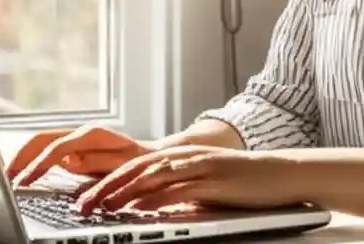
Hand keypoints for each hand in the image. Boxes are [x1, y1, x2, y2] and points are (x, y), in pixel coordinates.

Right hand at [8, 126, 156, 185]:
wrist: (152, 157)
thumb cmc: (140, 163)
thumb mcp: (122, 165)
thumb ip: (96, 162)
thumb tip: (69, 161)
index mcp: (92, 135)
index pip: (56, 148)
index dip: (38, 165)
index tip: (23, 181)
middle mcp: (81, 132)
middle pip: (41, 138)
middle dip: (21, 156)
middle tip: (5, 177)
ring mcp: (75, 138)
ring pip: (40, 141)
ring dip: (22, 156)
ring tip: (6, 175)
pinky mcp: (73, 147)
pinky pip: (46, 150)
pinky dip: (31, 159)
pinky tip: (21, 172)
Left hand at [75, 146, 300, 213]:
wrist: (280, 173)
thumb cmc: (243, 183)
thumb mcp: (203, 184)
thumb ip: (177, 190)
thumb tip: (148, 206)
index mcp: (180, 156)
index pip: (134, 167)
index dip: (107, 180)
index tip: (86, 197)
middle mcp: (185, 157)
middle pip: (135, 170)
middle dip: (105, 187)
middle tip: (82, 205)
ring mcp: (198, 167)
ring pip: (151, 177)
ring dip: (122, 192)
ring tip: (101, 206)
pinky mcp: (213, 180)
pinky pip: (178, 189)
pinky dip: (155, 198)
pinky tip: (139, 207)